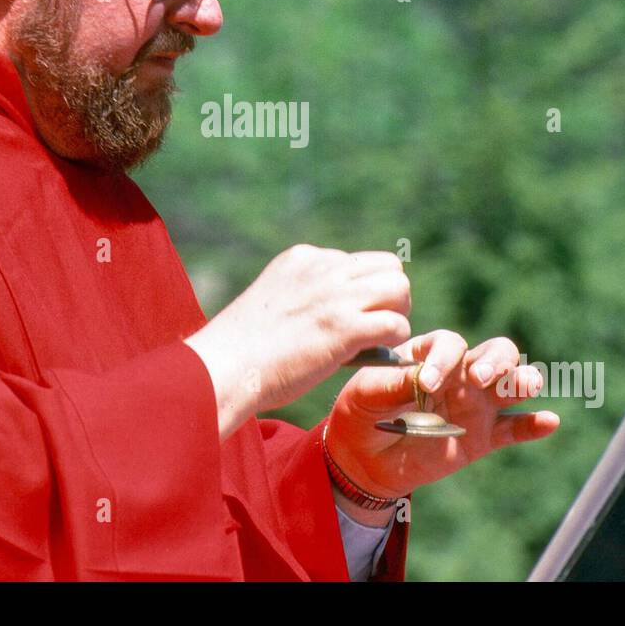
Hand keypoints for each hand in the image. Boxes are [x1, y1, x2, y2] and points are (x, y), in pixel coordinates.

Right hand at [186, 245, 411, 438]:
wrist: (225, 366)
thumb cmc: (244, 348)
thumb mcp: (276, 301)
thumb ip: (308, 297)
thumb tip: (346, 317)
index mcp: (304, 259)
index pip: (357, 262)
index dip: (364, 290)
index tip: (354, 315)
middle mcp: (323, 268)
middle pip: (389, 266)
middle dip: (390, 296)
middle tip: (378, 325)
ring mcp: (336, 295)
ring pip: (399, 287)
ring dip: (397, 314)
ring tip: (380, 339)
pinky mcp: (345, 327)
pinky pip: (395, 323)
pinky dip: (393, 340)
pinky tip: (376, 354)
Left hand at [324, 331, 560, 498]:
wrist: (363, 459)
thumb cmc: (360, 414)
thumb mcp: (364, 395)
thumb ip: (390, 384)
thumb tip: (419, 377)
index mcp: (429, 355)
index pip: (450, 344)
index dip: (444, 358)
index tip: (426, 383)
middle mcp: (459, 374)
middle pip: (495, 352)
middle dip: (496, 360)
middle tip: (480, 378)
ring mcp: (474, 405)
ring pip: (511, 384)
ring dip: (522, 380)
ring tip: (524, 387)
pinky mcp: (482, 437)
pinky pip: (514, 428)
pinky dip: (534, 425)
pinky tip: (549, 421)